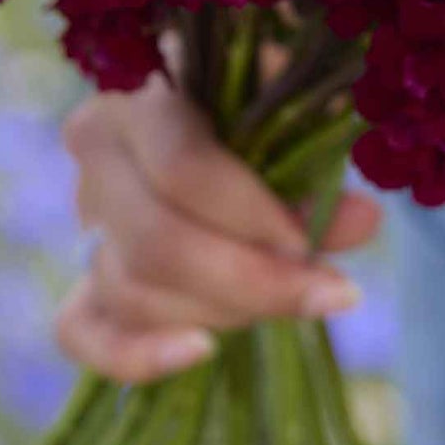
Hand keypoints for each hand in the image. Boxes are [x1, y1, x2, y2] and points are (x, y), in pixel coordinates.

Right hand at [56, 80, 381, 382]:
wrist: (223, 106)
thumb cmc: (264, 90)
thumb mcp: (293, 106)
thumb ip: (318, 161)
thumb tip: (361, 220)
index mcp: (140, 92)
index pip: (182, 169)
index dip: (250, 216)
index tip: (309, 242)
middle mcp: (97, 152)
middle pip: (156, 243)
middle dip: (250, 280)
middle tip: (330, 291)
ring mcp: (86, 220)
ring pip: (135, 291)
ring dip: (224, 310)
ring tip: (297, 295)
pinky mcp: (85, 275)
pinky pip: (83, 332)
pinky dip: (135, 355)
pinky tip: (199, 352)